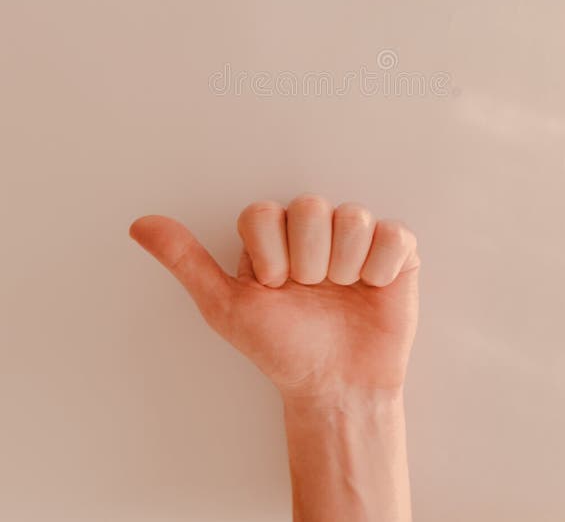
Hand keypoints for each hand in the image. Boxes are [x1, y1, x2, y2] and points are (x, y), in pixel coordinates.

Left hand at [130, 194, 419, 399]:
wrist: (335, 386)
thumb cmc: (282, 347)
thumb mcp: (226, 307)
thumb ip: (185, 261)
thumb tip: (139, 225)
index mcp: (273, 232)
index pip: (264, 213)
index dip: (270, 256)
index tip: (274, 287)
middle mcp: (314, 225)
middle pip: (311, 207)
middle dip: (308, 262)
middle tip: (311, 292)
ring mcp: (356, 234)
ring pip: (353, 217)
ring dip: (345, 267)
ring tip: (342, 292)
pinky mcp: (396, 249)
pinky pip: (392, 234)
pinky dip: (381, 269)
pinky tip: (371, 288)